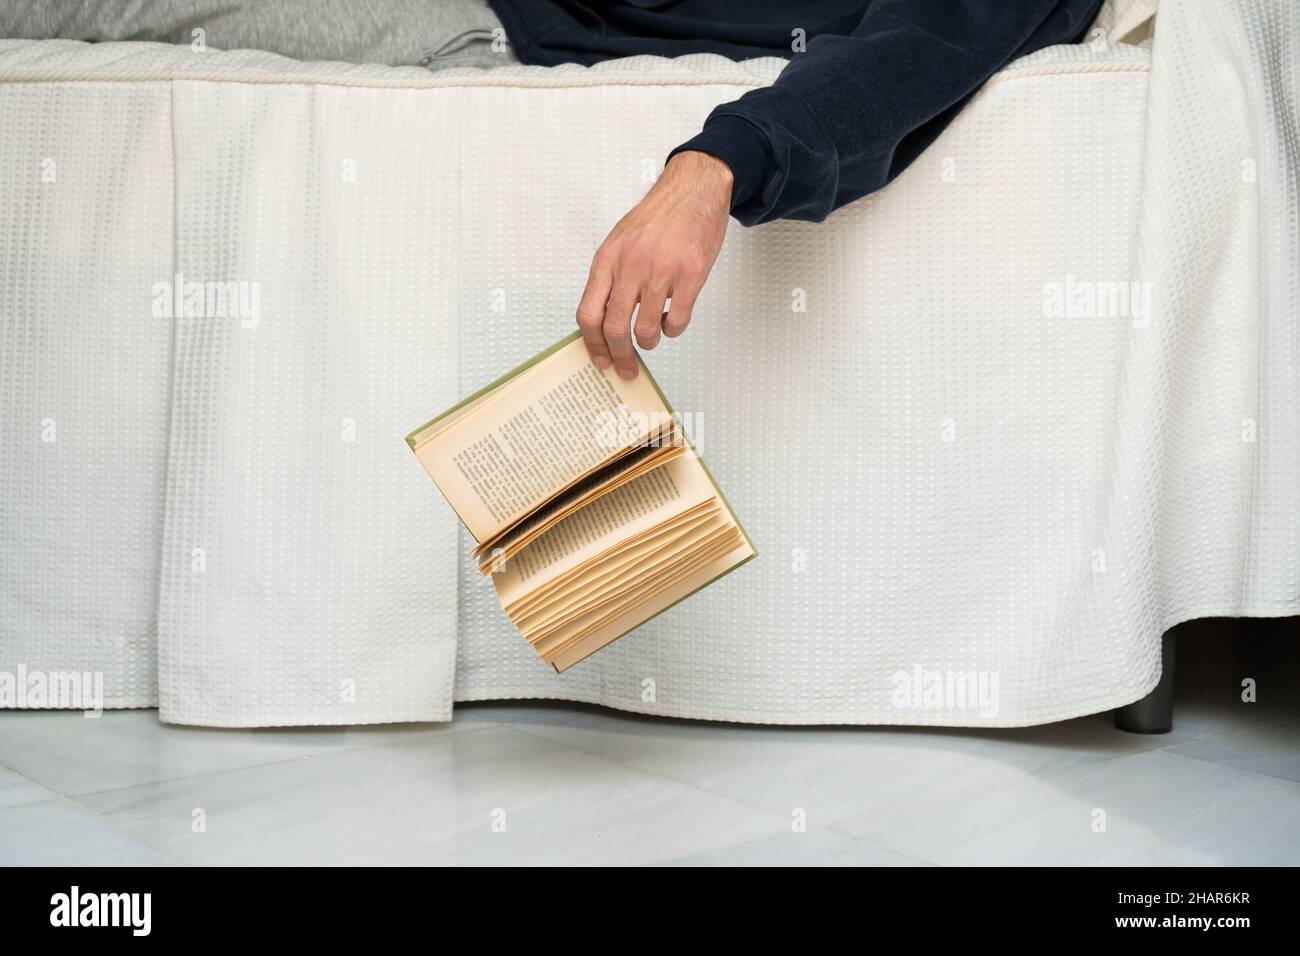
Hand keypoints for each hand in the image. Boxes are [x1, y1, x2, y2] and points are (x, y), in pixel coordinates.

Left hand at [576, 150, 732, 377]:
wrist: (692, 190)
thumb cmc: (658, 217)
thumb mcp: (619, 242)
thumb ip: (609, 278)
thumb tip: (601, 320)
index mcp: (607, 260)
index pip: (588, 313)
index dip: (592, 344)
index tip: (600, 359)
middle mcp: (630, 266)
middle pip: (614, 328)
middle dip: (620, 356)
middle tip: (626, 367)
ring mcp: (661, 272)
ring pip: (646, 329)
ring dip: (648, 342)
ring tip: (652, 338)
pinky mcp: (690, 276)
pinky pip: (677, 320)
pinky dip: (673, 330)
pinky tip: (672, 321)